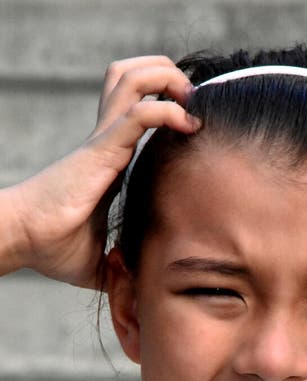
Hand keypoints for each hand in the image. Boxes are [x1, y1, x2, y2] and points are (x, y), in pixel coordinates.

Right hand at [5, 56, 199, 287]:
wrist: (24, 241)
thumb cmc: (54, 248)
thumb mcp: (101, 262)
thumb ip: (123, 268)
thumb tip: (142, 292)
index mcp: (108, 158)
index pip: (137, 109)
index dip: (164, 99)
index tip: (194, 119)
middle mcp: (105, 140)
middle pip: (132, 77)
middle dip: (167, 73)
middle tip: (192, 93)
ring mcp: (102, 141)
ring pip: (132, 80)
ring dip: (167, 78)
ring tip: (190, 95)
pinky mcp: (101, 150)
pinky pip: (138, 114)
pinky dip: (167, 110)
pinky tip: (188, 123)